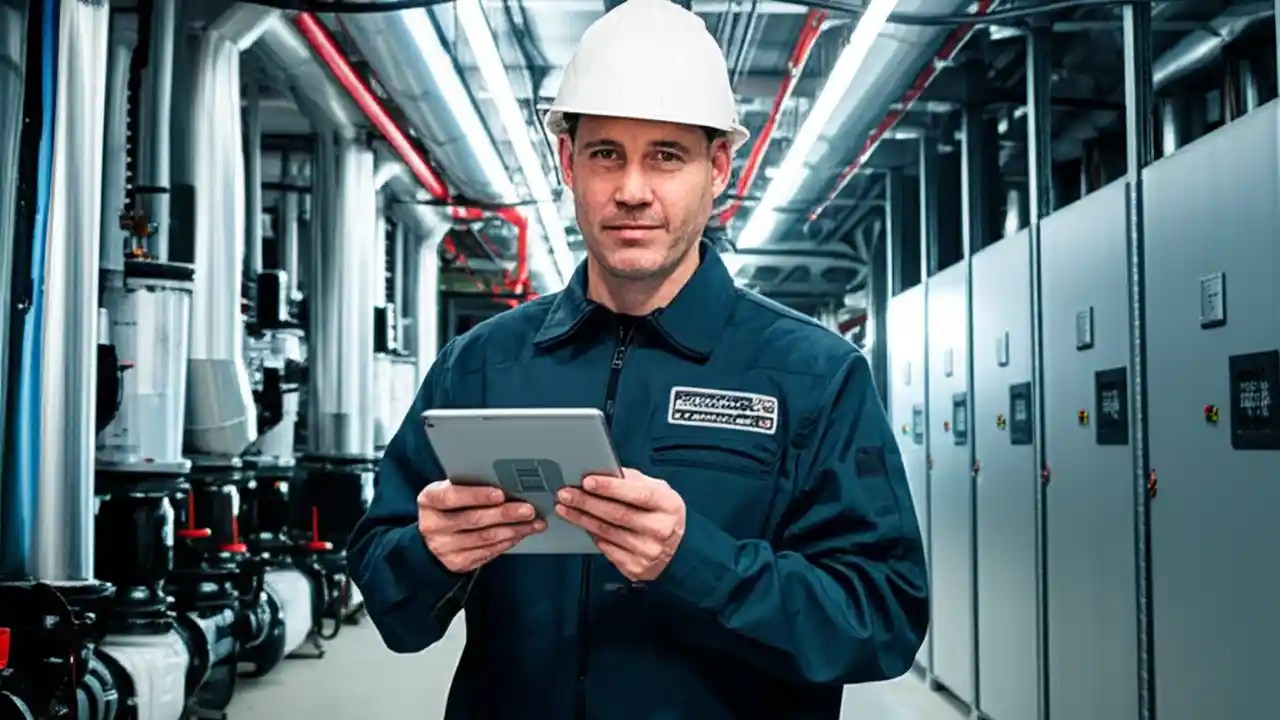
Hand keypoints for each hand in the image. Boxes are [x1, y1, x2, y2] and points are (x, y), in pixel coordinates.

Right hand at [417, 481, 545, 573]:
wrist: (433, 538)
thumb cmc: (448, 508)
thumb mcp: (450, 491)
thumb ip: (469, 486)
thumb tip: (507, 482)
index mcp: (429, 500)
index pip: (451, 497)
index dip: (476, 495)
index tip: (500, 494)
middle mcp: (432, 526)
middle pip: (473, 519)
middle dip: (505, 513)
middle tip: (528, 509)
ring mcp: (444, 547)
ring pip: (485, 538)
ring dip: (513, 529)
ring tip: (533, 522)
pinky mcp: (457, 562)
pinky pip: (487, 552)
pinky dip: (507, 541)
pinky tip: (520, 533)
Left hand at [554, 468, 685, 581]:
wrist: (676, 547)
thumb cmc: (659, 511)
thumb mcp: (654, 489)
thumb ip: (630, 480)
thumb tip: (598, 472)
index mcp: (668, 505)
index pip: (637, 494)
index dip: (610, 487)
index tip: (587, 481)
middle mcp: (662, 530)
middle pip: (618, 514)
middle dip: (587, 502)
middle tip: (566, 494)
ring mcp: (650, 551)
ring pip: (607, 532)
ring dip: (581, 519)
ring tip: (565, 508)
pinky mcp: (637, 567)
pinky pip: (606, 549)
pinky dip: (591, 535)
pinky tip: (582, 524)